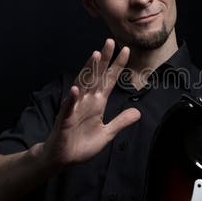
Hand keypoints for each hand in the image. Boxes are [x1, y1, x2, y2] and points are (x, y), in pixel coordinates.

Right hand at [41, 38, 140, 167]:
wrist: (63, 158)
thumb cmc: (82, 144)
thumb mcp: (107, 133)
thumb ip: (121, 122)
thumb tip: (138, 112)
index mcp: (97, 103)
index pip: (109, 80)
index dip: (117, 66)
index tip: (126, 50)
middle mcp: (86, 101)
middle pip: (96, 76)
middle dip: (103, 60)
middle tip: (110, 42)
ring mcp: (74, 108)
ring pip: (82, 85)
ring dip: (88, 71)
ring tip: (95, 55)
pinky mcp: (65, 119)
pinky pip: (68, 108)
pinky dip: (72, 99)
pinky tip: (76, 89)